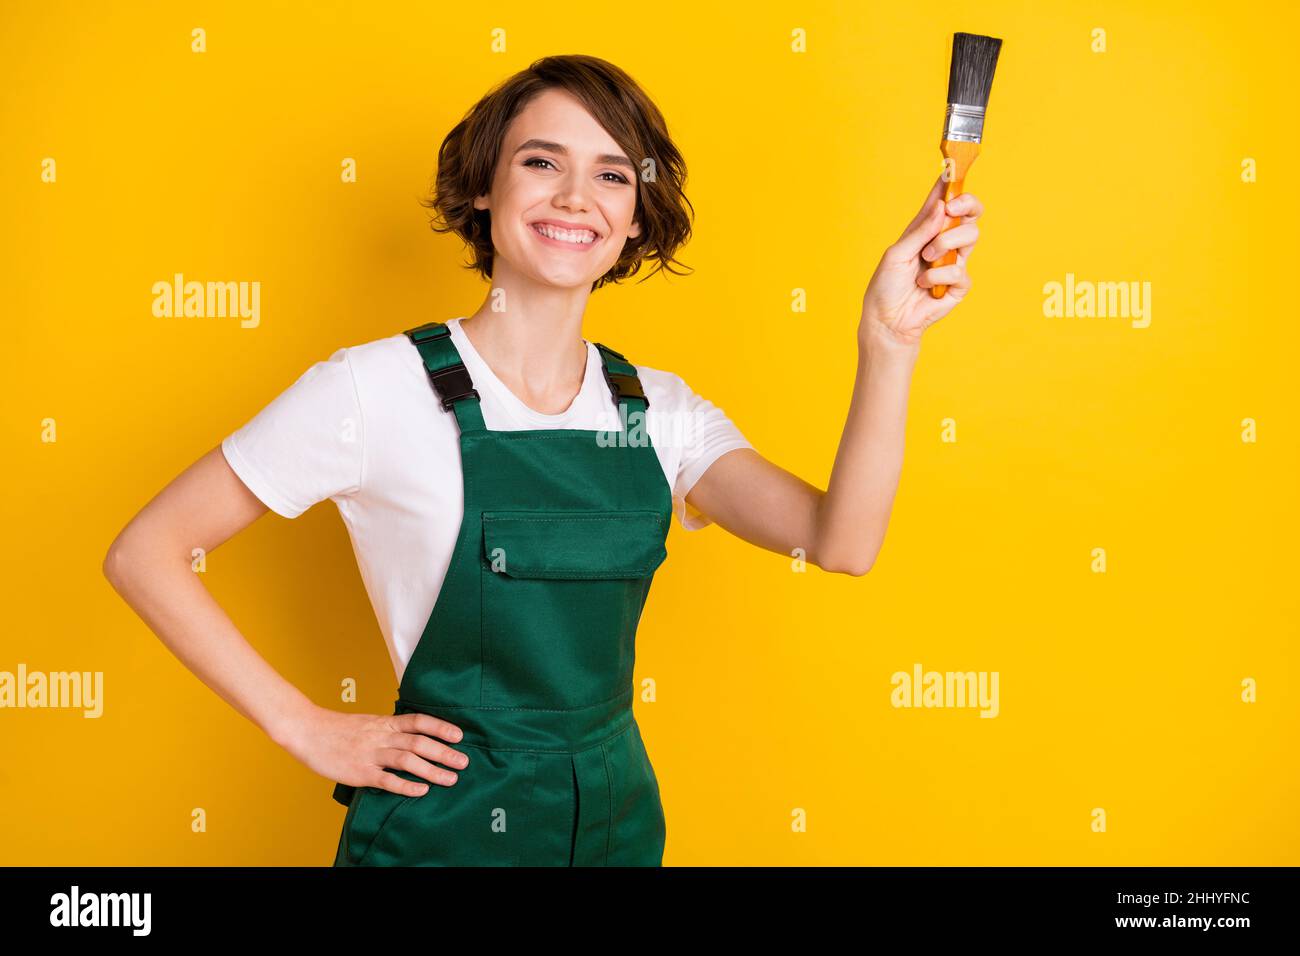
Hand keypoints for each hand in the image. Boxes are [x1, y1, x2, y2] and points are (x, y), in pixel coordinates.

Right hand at [281, 704, 469, 796]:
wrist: (308, 731)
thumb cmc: (339, 729)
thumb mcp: (369, 722)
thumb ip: (390, 729)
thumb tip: (413, 736)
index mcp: (385, 723)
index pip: (418, 721)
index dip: (440, 727)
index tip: (459, 735)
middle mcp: (382, 736)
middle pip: (419, 742)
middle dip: (444, 752)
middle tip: (464, 762)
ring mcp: (371, 754)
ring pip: (407, 760)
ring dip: (432, 770)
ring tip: (450, 779)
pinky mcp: (360, 772)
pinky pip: (387, 780)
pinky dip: (406, 786)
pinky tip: (421, 791)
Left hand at [859, 173, 982, 350]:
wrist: (888, 320)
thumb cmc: (886, 286)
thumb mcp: (897, 253)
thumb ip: (920, 230)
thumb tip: (942, 206)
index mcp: (926, 229)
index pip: (944, 201)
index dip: (952, 184)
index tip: (954, 171)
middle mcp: (943, 242)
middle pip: (970, 214)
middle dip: (966, 206)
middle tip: (951, 210)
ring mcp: (953, 263)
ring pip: (971, 237)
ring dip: (945, 245)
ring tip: (925, 260)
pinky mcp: (957, 286)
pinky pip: (961, 271)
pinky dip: (939, 277)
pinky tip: (925, 285)